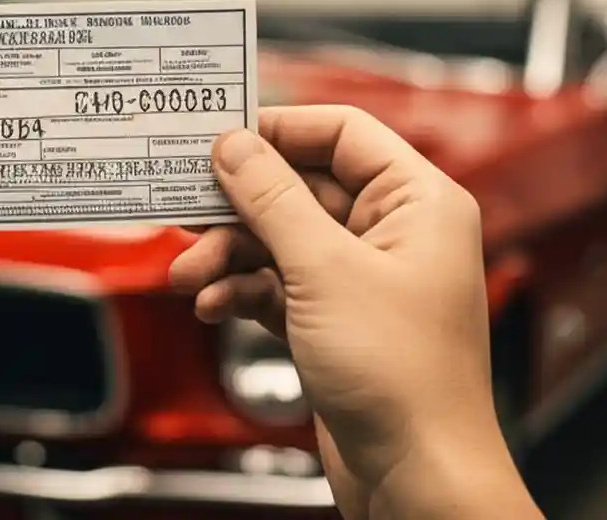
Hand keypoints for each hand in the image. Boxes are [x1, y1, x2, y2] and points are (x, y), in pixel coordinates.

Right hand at [170, 106, 538, 518]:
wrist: (416, 476)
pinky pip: (279, 284)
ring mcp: (365, 279)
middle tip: (187, 208)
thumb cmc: (405, 378)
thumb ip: (273, 199)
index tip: (223, 137)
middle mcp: (395, 233)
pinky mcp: (337, 320)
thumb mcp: (324, 271)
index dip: (280, 129)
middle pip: (302, 188)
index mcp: (418, 202)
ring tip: (190, 275)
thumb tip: (235, 146)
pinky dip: (243, 290)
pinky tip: (213, 304)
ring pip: (282, 240)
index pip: (344, 133)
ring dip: (231, 254)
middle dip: (241, 206)